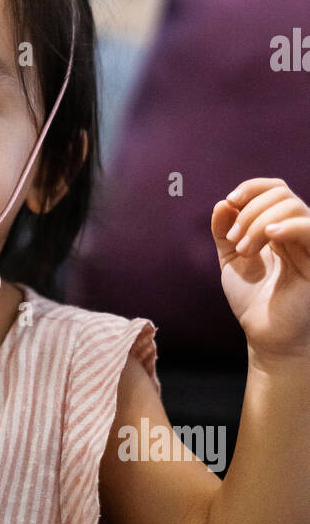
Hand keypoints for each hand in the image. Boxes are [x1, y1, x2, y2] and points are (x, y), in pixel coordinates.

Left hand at [211, 178, 309, 360]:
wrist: (265, 335)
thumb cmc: (252, 300)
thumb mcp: (231, 260)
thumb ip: (224, 231)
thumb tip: (222, 204)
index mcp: (279, 227)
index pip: (274, 189)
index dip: (251, 188)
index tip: (229, 202)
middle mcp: (297, 232)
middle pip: (280, 195)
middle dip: (249, 212)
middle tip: (234, 241)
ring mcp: (309, 245)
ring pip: (292, 207)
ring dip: (260, 222)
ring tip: (244, 250)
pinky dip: (288, 225)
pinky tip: (270, 236)